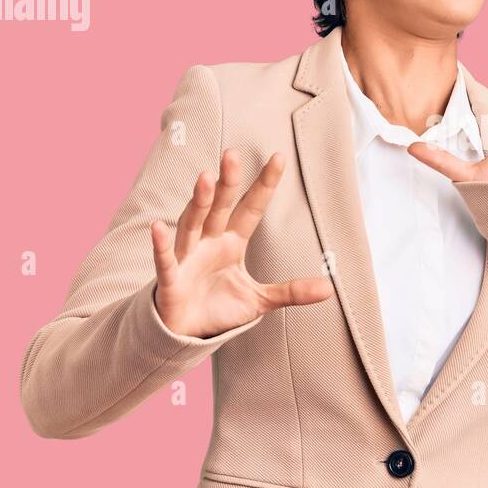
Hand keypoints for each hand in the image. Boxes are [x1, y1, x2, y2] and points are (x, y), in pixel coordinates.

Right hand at [150, 149, 333, 338]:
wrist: (186, 332)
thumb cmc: (219, 308)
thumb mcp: (259, 300)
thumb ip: (291, 291)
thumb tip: (329, 288)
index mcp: (232, 242)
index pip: (252, 208)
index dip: (264, 184)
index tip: (279, 157)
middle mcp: (209, 242)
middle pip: (220, 207)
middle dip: (227, 182)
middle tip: (233, 154)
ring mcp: (188, 257)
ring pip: (193, 224)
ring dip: (199, 203)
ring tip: (206, 179)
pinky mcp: (171, 279)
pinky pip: (166, 260)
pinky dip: (161, 245)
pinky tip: (158, 226)